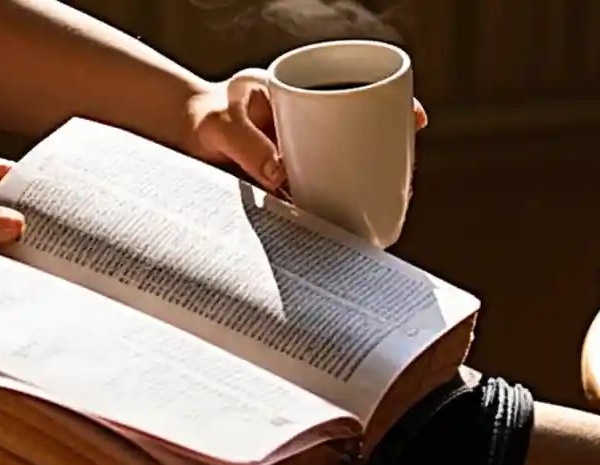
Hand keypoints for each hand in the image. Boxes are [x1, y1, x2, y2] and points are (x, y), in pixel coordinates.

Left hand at [181, 69, 427, 191]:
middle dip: (395, 157)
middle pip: (371, 139)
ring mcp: (310, 159)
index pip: (363, 96)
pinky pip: (329, 199)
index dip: (396, 107)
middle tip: (406, 179)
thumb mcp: (222, 123)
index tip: (415, 117)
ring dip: (375, 192)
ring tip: (390, 213)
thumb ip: (245, 145)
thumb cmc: (206, 117)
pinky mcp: (298, 187)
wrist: (184, 139)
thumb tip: (280, 176)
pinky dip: (344, 215)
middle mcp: (317, 128)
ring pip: (354, 173)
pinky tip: (359, 233)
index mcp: (309, 97)